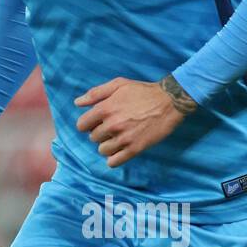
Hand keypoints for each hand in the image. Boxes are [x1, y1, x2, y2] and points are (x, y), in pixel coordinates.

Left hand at [74, 75, 195, 167]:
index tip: (94, 123)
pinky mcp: (135, 149)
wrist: (169, 102)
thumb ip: (96, 93)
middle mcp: (112, 125)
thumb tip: (77, 103)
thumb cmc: (143, 91)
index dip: (87, 124)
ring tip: (117, 138)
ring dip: (107, 146)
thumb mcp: (119, 84)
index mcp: (106, 108)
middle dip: (100, 133)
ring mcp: (124, 138)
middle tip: (111, 128)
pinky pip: (114, 162)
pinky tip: (119, 151)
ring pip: (102, 150)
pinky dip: (113, 159)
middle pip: (93, 138)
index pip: (82, 125)